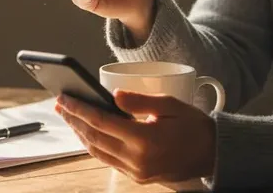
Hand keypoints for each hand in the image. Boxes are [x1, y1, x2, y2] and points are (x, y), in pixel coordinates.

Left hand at [55, 89, 216, 184]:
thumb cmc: (194, 126)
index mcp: (145, 140)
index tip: (65, 98)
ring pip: (98, 152)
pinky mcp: (138, 176)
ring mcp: (136, 171)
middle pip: (94, 138)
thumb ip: (139, 101)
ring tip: (69, 117)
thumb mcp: (170, 105)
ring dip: (81, 134)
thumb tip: (113, 96)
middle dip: (74, 120)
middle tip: (60, 105)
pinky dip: (95, 146)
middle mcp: (137, 160)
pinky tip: (88, 134)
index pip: (102, 122)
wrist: (212, 154)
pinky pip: (108, 160)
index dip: (80, 109)